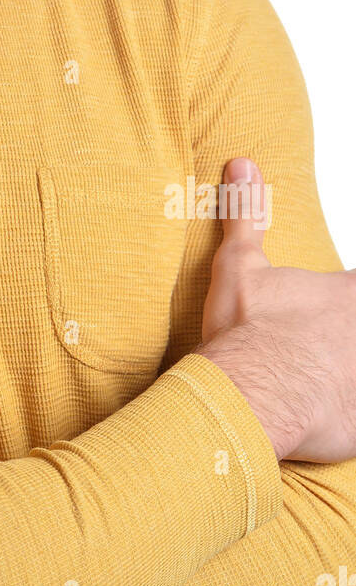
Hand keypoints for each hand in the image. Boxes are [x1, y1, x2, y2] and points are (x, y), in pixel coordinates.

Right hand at [197, 157, 355, 462]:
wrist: (251, 393)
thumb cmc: (247, 330)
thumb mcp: (240, 263)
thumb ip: (246, 214)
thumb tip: (242, 165)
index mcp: (346, 296)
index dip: (349, 295)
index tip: (339, 303)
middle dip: (348, 338)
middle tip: (329, 350)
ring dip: (350, 374)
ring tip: (335, 383)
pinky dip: (351, 420)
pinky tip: (339, 420)